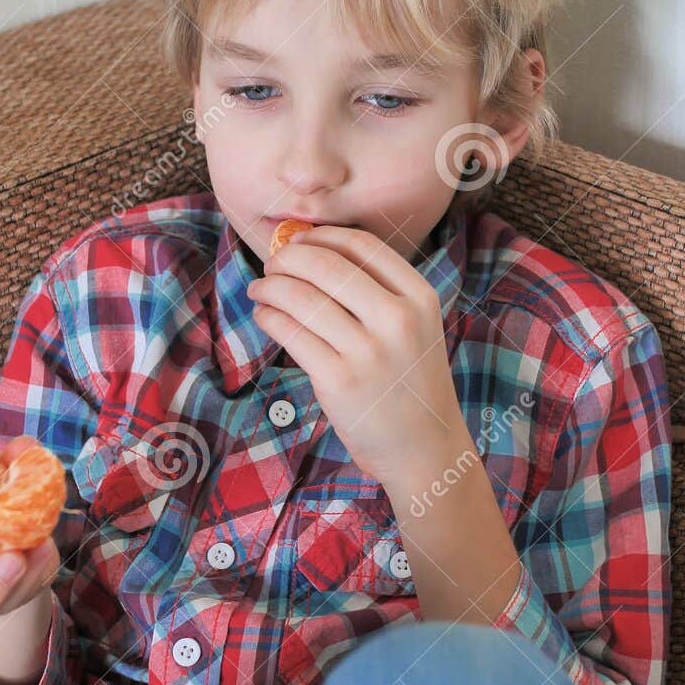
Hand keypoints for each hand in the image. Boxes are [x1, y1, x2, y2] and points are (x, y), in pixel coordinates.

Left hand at [248, 225, 465, 487]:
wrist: (424, 448)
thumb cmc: (409, 383)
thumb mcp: (416, 328)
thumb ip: (378, 291)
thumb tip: (311, 250)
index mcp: (420, 297)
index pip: (362, 245)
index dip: (321, 236)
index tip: (298, 240)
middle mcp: (397, 319)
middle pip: (326, 265)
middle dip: (288, 258)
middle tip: (271, 265)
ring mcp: (368, 350)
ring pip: (301, 297)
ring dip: (270, 286)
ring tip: (260, 290)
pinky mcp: (338, 379)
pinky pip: (290, 332)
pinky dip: (268, 316)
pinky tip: (264, 315)